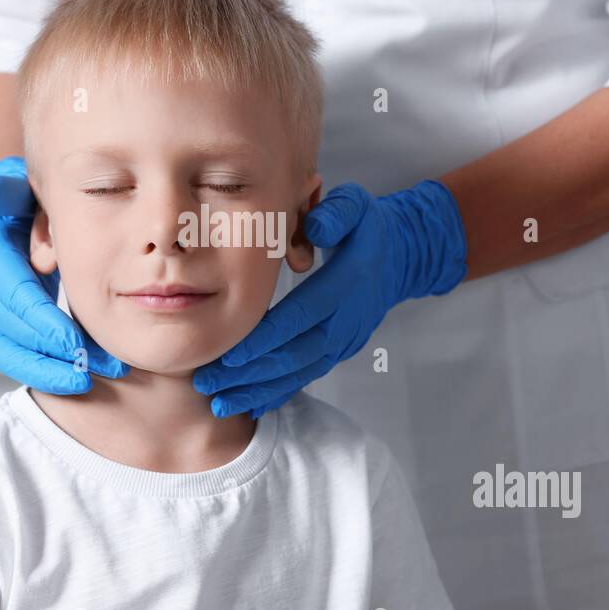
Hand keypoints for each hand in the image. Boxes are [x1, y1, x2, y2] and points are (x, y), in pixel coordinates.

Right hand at [0, 156, 127, 391]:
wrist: (16, 203)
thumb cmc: (30, 190)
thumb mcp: (25, 182)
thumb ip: (22, 195)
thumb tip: (10, 215)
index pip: (11, 289)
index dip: (40, 318)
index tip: (74, 342)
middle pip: (8, 325)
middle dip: (49, 350)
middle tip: (92, 367)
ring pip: (6, 347)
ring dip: (47, 369)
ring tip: (89, 380)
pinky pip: (13, 354)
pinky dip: (41, 371)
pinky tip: (77, 381)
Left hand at [192, 179, 466, 417]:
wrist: (399, 256)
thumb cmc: (366, 226)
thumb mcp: (356, 205)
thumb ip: (335, 213)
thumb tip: (314, 229)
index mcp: (347, 281)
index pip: (303, 314)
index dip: (267, 337)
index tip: (230, 354)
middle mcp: (348, 317)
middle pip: (297, 352)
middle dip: (251, 371)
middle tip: (209, 382)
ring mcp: (346, 339)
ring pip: (302, 371)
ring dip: (261, 389)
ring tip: (220, 402)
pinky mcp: (341, 350)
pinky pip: (309, 375)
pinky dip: (280, 392)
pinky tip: (249, 404)